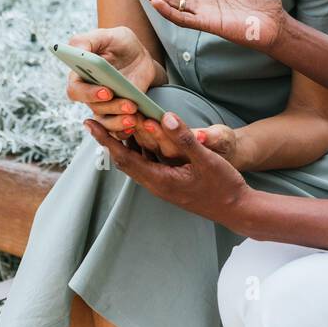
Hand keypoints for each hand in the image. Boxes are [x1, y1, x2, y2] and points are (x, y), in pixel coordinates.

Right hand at [65, 26, 162, 148]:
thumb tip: (74, 50)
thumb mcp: (108, 35)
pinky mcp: (117, 113)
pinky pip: (116, 129)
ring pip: (105, 121)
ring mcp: (103, 105)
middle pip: (92, 108)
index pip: (75, 90)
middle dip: (111, 107)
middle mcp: (89, 92)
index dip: (88, 94)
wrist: (141, 57)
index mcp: (80, 74)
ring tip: (135, 114)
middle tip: (128, 103)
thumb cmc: (120, 44)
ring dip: (119, 121)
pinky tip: (137, 123)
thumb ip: (86, 40)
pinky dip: (125, 129)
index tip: (106, 91)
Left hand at [85, 111, 250, 225]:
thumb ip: (184, 139)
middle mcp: (157, 184)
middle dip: (109, 140)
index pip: (124, 157)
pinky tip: (145, 137)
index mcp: (160, 179)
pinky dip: (141, 149)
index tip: (90, 124)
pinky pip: (148, 164)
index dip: (105, 140)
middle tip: (97, 119)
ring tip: (117, 124)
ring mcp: (164, 185)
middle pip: (125, 160)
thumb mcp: (206, 160)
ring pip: (136, 162)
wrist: (237, 209)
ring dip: (125, 144)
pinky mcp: (171, 183)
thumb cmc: (223, 186)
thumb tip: (164, 117)